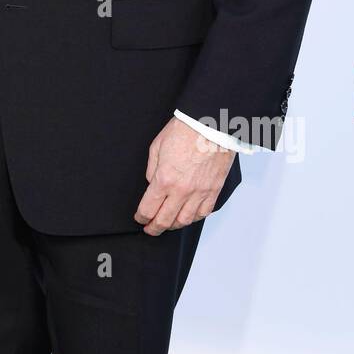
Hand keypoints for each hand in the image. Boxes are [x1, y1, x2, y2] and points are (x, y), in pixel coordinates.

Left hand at [134, 116, 234, 234]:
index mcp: (164, 179)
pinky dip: (194, 218)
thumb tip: (152, 184)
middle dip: (154, 228)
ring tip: (168, 224)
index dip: (141, 217)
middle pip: (165, 220)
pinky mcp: (214, 190)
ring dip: (173, 226)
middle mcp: (182, 190)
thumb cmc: (184, 131)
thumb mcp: (157, 147)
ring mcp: (199, 192)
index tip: (140, 218)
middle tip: (150, 229)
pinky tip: (187, 216)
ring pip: (184, 220)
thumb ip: (152, 169)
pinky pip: (203, 213)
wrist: (210, 124)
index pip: (149, 208)